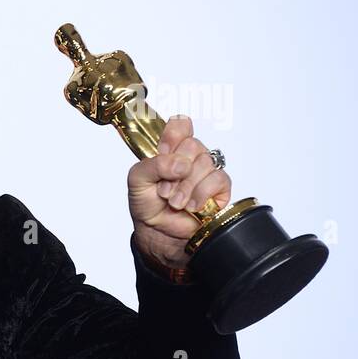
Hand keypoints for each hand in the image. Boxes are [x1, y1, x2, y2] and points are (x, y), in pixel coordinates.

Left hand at [127, 115, 231, 270]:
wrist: (157, 233)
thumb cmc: (147, 204)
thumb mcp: (137, 181)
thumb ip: (153, 165)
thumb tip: (180, 163)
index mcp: (170, 149)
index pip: (181, 125)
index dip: (174, 134)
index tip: (163, 150)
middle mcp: (190, 157)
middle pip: (193, 144)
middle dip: (175, 170)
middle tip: (164, 189)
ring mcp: (206, 172)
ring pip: (205, 163)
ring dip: (185, 186)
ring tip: (174, 202)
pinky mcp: (220, 189)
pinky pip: (218, 179)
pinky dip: (201, 194)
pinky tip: (191, 206)